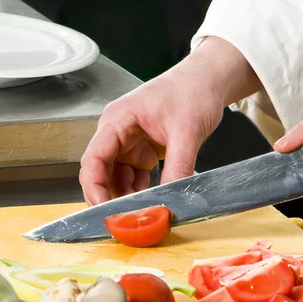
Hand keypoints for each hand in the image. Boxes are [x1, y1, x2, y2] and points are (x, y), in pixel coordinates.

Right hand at [80, 37, 261, 204]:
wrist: (209, 80)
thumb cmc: (193, 90)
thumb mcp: (186, 131)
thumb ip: (178, 166)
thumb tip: (170, 198)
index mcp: (118, 120)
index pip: (94, 158)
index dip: (93, 187)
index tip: (102, 210)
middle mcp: (118, 132)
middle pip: (102, 172)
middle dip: (110, 197)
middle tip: (123, 220)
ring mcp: (130, 143)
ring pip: (118, 178)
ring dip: (127, 197)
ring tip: (142, 213)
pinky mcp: (144, 150)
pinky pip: (135, 177)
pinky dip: (141, 191)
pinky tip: (152, 201)